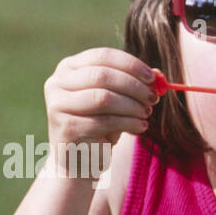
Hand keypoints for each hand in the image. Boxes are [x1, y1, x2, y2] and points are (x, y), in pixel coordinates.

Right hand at [43, 48, 155, 173]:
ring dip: (132, 106)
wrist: (79, 158)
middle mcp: (58, 82)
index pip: (102, 56)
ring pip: (103, 97)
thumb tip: (157, 73)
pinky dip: (128, 123)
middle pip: (103, 75)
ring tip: (146, 114)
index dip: (130, 64)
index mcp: (69, 68)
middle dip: (134, 86)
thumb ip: (133, 85)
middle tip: (153, 98)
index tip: (152, 77)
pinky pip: (104, 121)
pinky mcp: (66, 127)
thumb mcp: (117, 101)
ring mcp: (58, 104)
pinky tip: (140, 127)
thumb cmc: (100, 125)